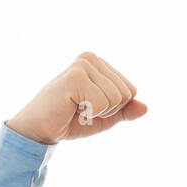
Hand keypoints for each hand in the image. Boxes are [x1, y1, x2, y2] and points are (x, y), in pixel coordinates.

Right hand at [5, 52, 147, 144]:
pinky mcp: (75, 76)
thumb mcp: (105, 117)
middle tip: (82, 110)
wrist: (40, 128)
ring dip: (98, 112)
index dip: (114, 108)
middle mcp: (91, 58)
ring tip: (76, 108)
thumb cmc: (70, 120)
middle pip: (126, 94)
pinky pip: (103, 103)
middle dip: (108, 110)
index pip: (131, 90)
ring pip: (116, 98)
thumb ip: (125, 111)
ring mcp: (82, 65)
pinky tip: (71, 108)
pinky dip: (89, 113)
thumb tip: (145, 107)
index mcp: (99, 63)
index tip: (90, 107)